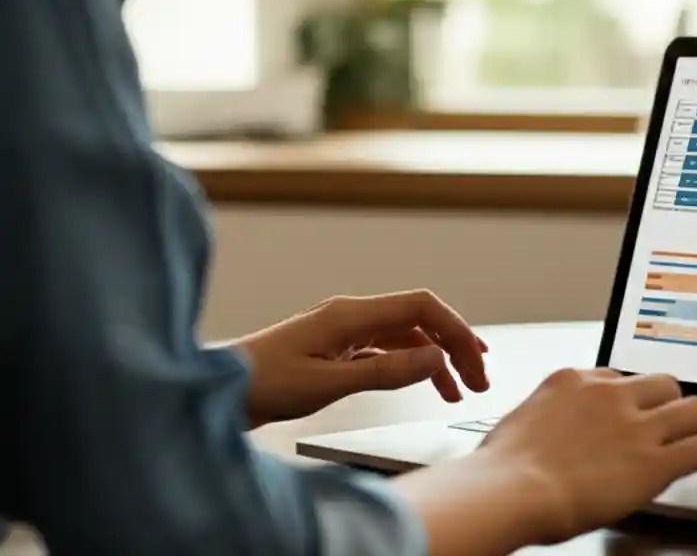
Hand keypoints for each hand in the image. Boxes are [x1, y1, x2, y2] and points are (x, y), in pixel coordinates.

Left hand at [234, 290, 488, 426]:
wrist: (214, 392)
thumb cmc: (259, 384)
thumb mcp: (328, 383)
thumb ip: (386, 371)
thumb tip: (436, 359)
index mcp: (350, 314)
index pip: (421, 306)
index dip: (456, 329)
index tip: (476, 359)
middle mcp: (351, 315)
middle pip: (420, 320)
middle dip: (455, 346)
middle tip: (479, 379)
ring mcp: (344, 331)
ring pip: (407, 337)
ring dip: (437, 359)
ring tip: (458, 390)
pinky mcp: (337, 350)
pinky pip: (387, 351)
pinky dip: (411, 366)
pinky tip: (422, 384)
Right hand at [395, 369, 696, 553]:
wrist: (507, 490)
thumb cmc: (499, 472)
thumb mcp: (518, 426)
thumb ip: (543, 422)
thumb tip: (544, 436)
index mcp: (572, 381)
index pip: (618, 378)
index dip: (632, 400)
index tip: (636, 414)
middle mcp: (609, 394)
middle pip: (663, 384)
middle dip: (670, 406)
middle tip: (672, 428)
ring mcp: (635, 424)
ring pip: (694, 408)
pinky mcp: (655, 460)